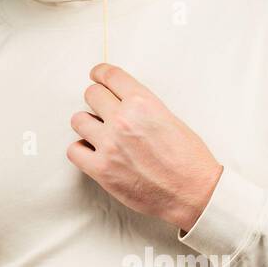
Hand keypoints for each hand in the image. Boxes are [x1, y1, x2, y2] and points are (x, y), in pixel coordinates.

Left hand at [67, 63, 222, 232]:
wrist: (194, 193)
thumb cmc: (189, 159)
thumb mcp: (170, 118)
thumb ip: (142, 107)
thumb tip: (121, 102)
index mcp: (142, 103)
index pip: (110, 75)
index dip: (100, 73)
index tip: (96, 75)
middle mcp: (122, 119)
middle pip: (91, 94)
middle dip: (98, 100)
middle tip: (103, 110)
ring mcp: (109, 144)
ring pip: (78, 120)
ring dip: (88, 125)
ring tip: (99, 133)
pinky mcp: (101, 169)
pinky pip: (74, 150)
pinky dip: (81, 150)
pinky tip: (93, 153)